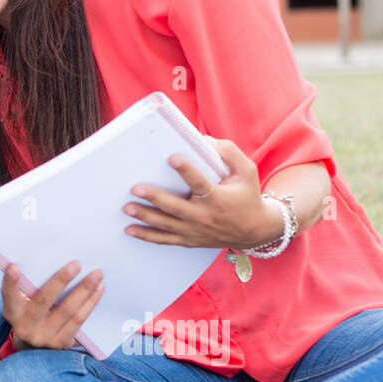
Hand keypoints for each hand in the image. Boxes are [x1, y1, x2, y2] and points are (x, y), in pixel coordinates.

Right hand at [2, 262, 103, 350]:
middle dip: (60, 281)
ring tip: (96, 275)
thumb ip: (30, 286)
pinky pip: (78, 322)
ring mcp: (44, 338)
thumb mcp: (23, 303)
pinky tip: (98, 290)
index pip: (9, 296)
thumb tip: (51, 260)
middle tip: (76, 264)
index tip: (13, 267)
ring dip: (84, 291)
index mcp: (13, 312)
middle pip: (44, 301)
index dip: (10, 282)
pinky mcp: (62, 344)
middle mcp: (26, 327)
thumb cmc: (31, 313)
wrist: (35, 348)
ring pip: (67, 311)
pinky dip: (90, 304)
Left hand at [121, 136, 280, 250]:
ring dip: (145, 217)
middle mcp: (204, 216)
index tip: (172, 157)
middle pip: (175, 207)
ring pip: (166, 225)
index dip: (186, 170)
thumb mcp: (247, 172)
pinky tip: (130, 230)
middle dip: (155, 198)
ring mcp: (195, 231)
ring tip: (127, 208)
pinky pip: (165, 240)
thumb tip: (205, 141)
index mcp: (217, 198)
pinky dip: (147, 236)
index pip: (200, 183)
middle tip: (135, 189)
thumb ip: (229, 153)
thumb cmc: (248, 197)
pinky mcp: (189, 240)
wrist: (254, 230)